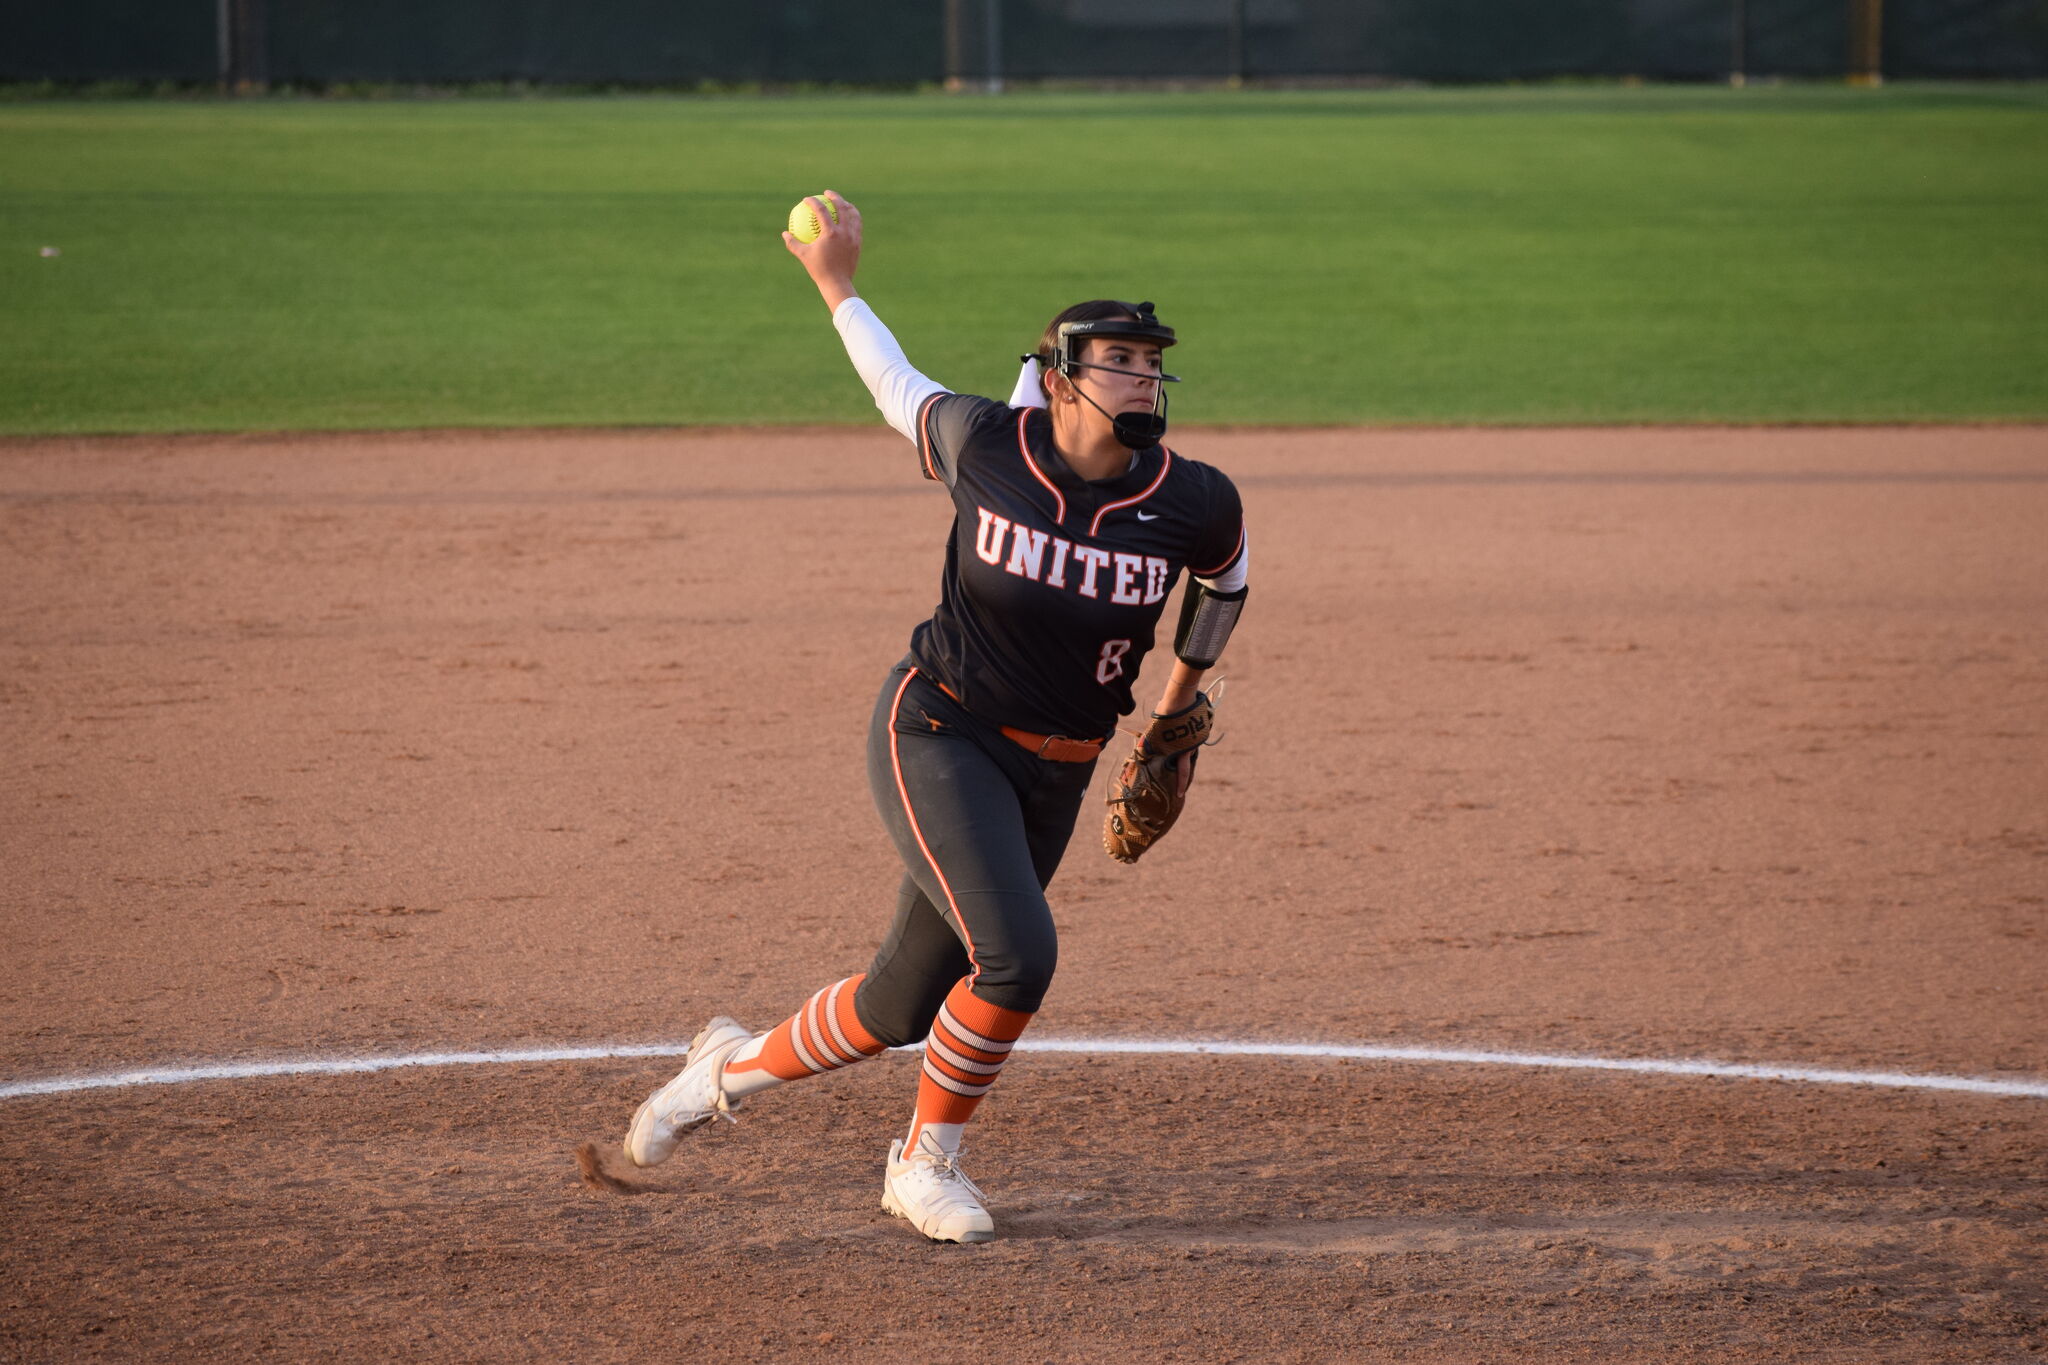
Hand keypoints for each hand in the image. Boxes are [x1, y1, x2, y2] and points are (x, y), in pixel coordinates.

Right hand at [782, 190, 861, 310]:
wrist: (838, 283)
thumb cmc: (818, 270)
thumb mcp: (803, 255)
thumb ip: (793, 243)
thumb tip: (784, 233)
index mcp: (830, 233)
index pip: (821, 210)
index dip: (813, 202)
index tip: (807, 199)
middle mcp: (844, 232)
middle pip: (841, 206)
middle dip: (834, 196)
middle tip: (827, 193)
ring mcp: (853, 237)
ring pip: (853, 215)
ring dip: (847, 206)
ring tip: (841, 203)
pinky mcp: (858, 243)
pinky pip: (857, 226)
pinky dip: (852, 219)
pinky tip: (847, 219)